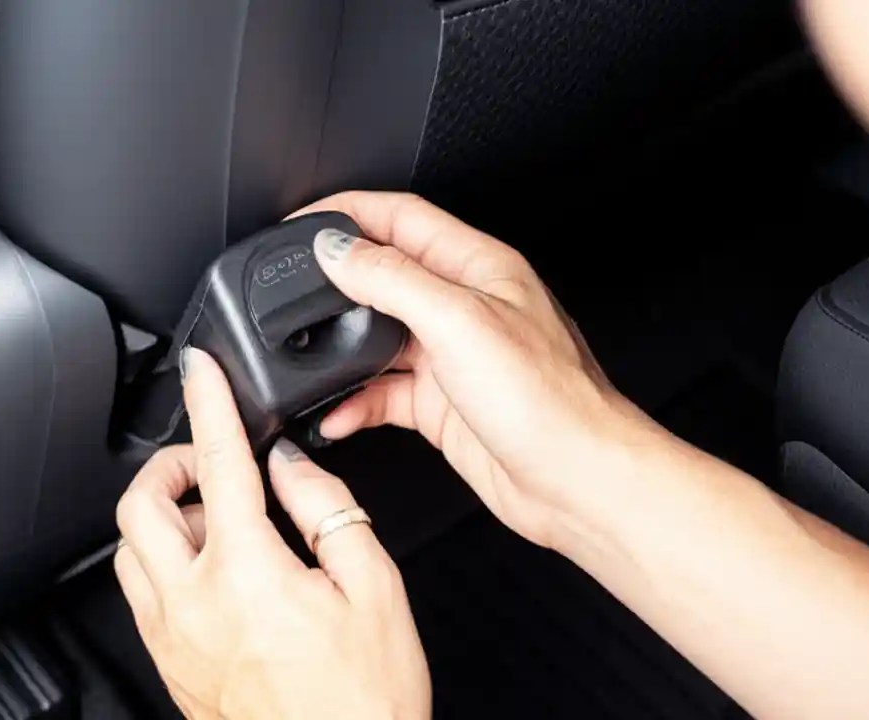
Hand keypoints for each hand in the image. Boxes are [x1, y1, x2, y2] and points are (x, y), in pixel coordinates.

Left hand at [114, 347, 430, 719]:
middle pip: (140, 505)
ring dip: (165, 516)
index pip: (218, 463)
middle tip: (210, 461)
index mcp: (247, 573)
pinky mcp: (171, 669)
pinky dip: (164, 561)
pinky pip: (142, 595)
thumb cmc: (367, 701)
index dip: (208, 403)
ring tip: (219, 520)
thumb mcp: (374, 588)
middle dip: (170, 465)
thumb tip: (290, 465)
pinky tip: (214, 570)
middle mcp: (194, 605)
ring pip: (130, 551)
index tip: (200, 371)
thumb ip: (327, 510)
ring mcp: (173, 641)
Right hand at [297, 192, 658, 548]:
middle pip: (386, 275)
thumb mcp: (460, 321)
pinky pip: (384, 394)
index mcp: (478, 267)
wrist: (579, 481)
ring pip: (379, 338)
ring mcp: (453, 357)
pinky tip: (337, 413)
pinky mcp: (443, 406)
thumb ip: (392, 280)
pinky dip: (355, 402)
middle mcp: (465, 307)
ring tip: (305, 356)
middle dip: (336, 281)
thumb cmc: (551, 401)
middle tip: (290, 289)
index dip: (348, 212)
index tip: (301, 222)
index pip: (402, 217)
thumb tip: (336, 249)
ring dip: (340, 349)